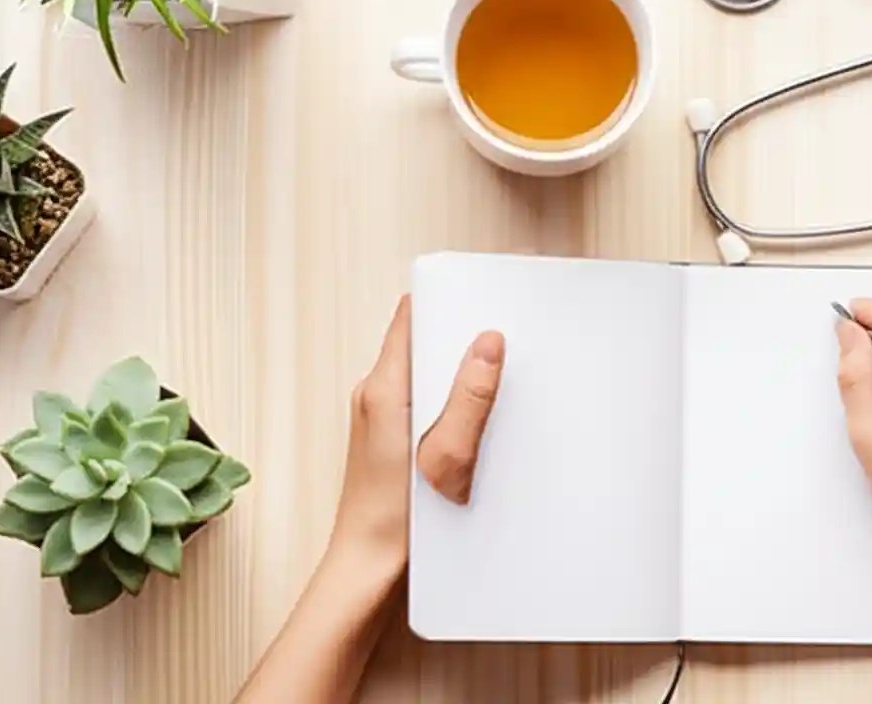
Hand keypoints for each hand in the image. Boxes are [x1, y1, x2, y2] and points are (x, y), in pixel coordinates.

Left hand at [329, 295, 505, 566]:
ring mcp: (381, 418)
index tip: (485, 299)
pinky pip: (426, 404)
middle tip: (505, 347)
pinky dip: (453, 405)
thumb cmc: (396, 522)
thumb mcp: (443, 460)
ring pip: (426, 374)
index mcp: (382, 389)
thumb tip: (488, 342)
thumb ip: (466, 400)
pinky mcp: (391, 440)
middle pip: (422, 342)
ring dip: (460, 377)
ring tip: (498, 386)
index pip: (410, 316)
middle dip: (463, 340)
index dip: (447, 301)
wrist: (366, 572)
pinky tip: (479, 426)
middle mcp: (375, 396)